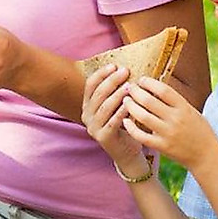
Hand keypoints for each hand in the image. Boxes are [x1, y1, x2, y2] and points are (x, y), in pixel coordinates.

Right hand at [82, 63, 148, 177]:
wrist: (128, 153)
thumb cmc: (125, 126)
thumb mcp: (117, 108)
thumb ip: (116, 93)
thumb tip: (125, 70)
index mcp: (87, 106)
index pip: (90, 85)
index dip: (101, 74)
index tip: (114, 65)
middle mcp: (86, 116)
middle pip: (97, 94)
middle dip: (111, 81)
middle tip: (124, 72)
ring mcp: (93, 127)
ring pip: (104, 107)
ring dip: (117, 95)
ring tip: (130, 86)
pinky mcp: (103, 137)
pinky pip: (112, 122)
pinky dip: (121, 112)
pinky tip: (131, 105)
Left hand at [122, 77, 217, 172]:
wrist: (207, 156)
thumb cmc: (199, 130)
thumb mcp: (191, 111)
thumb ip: (175, 101)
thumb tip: (153, 86)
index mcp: (184, 108)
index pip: (163, 90)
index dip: (149, 83)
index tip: (141, 80)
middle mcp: (176, 119)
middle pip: (149, 101)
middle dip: (135, 92)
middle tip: (129, 88)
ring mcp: (168, 134)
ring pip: (142, 116)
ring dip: (130, 106)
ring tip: (125, 100)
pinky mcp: (162, 147)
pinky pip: (141, 135)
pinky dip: (130, 127)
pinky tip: (125, 120)